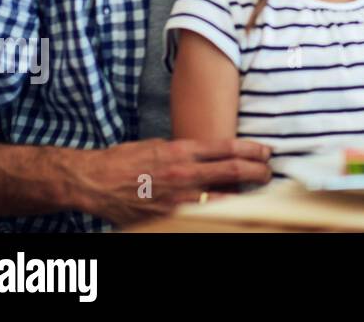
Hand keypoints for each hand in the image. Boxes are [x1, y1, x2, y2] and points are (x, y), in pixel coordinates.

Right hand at [76, 138, 273, 226]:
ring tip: (257, 194)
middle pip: (234, 171)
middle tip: (269, 172)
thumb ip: (188, 150)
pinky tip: (229, 211)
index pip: (229, 148)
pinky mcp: (168, 217)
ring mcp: (177, 198)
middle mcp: (184, 173)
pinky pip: (201, 216)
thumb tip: (212, 153)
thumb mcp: (160, 144)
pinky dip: (218, 214)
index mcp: (182, 150)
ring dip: (244, 196)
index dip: (253, 150)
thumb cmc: (126, 159)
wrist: (94, 181)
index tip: (267, 151)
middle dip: (258, 172)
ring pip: (223, 199)